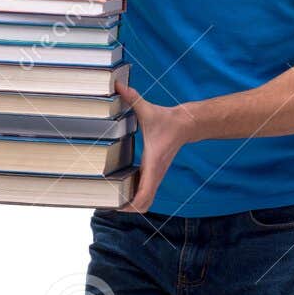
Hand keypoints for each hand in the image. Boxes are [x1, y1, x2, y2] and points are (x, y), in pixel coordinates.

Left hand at [117, 84, 189, 212]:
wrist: (185, 124)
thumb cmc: (166, 120)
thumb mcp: (147, 109)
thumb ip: (132, 97)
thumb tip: (117, 85)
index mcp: (152, 165)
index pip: (143, 196)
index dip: (129, 206)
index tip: (114, 206)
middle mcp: (154, 174)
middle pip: (143, 206)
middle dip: (127, 209)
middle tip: (107, 205)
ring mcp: (155, 176)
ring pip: (146, 202)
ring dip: (132, 206)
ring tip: (112, 201)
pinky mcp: (154, 173)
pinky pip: (145, 193)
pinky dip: (135, 197)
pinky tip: (121, 191)